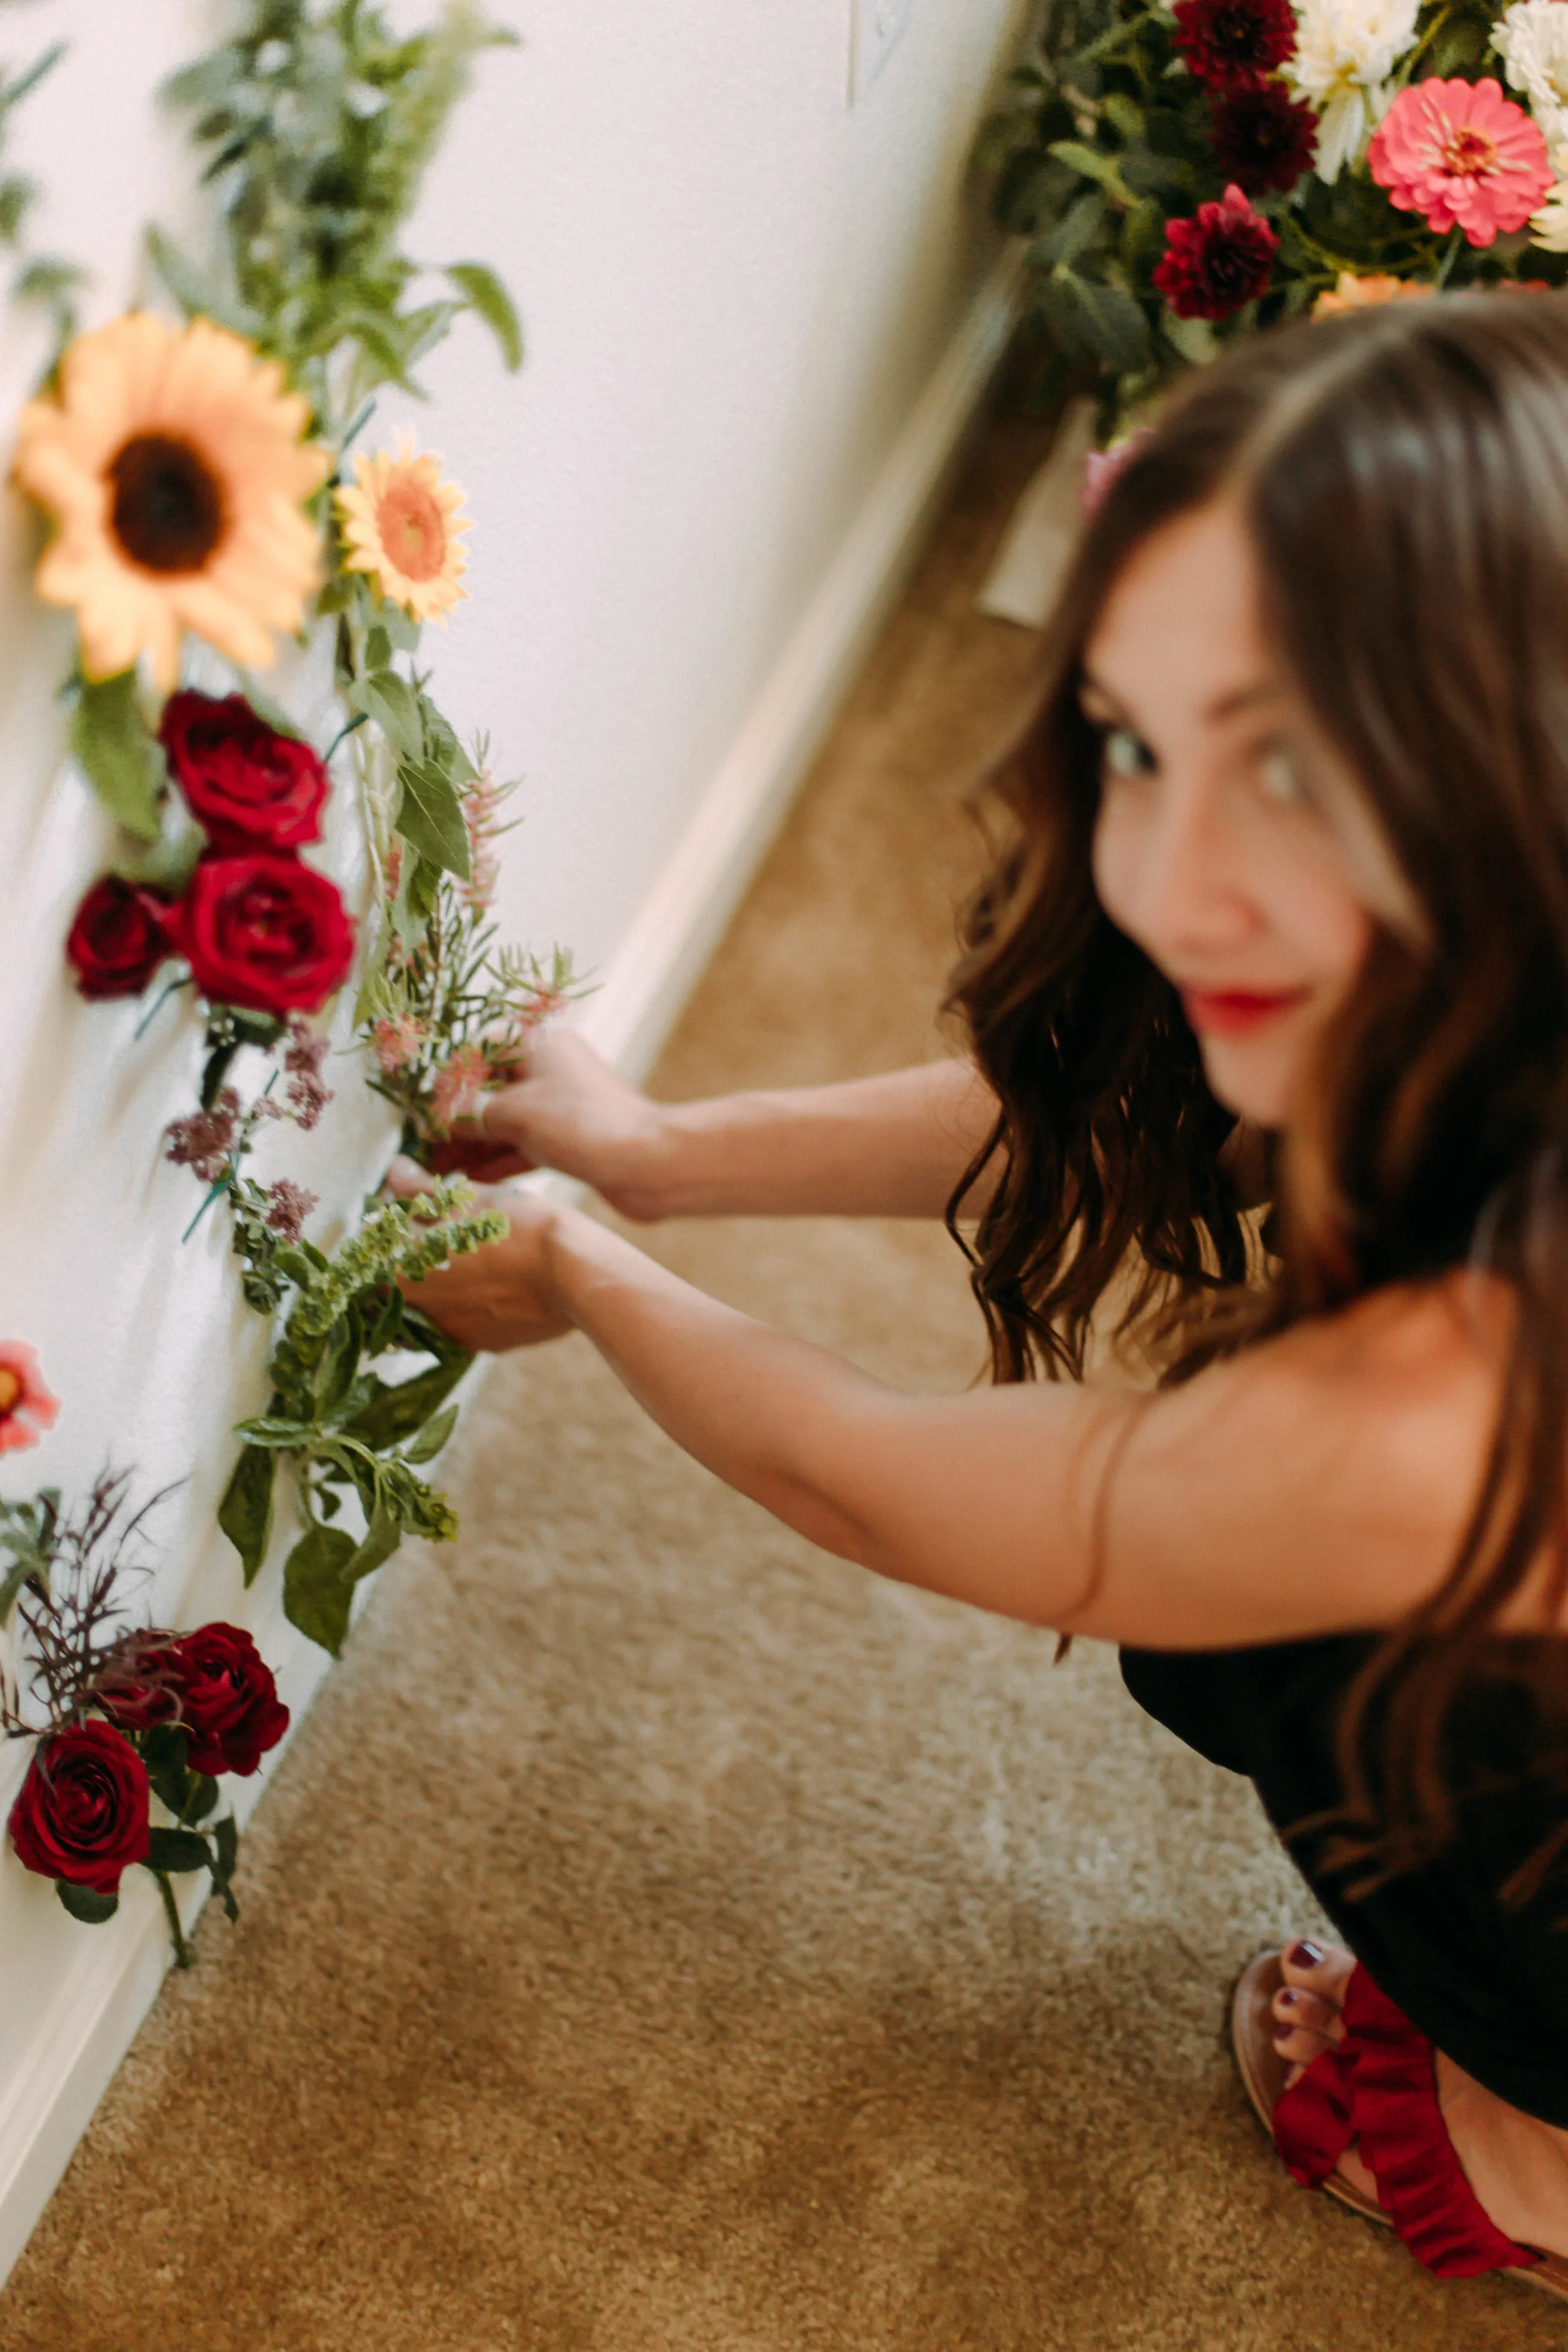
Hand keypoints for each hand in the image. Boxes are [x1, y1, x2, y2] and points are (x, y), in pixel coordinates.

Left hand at [386, 1159, 576, 1352]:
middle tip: (436, 1227)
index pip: (368, 1247)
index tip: (407, 1207)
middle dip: (406, 1254)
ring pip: (424, 1303)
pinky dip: (462, 1302)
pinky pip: (457, 1321)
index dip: (384, 1222)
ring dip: (433, 1281)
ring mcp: (448, 1332)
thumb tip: (394, 1172)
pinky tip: (489, 1280)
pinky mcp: (479, 1344)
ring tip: (464, 1255)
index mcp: (401, 1269)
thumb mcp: (467, 1198)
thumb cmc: (517, 1227)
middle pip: (393, 1279)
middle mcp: (416, 1309)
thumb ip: (421, 1190)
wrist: (574, 1275)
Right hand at [436, 1027, 669, 1214]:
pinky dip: (498, 1159)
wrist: (650, 1164)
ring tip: (438, 1172)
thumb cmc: (581, 1124)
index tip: (424, 1110)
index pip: (478, 1048)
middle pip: (489, 1087)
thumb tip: (435, 1117)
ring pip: (505, 1119)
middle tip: (424, 1149)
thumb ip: (467, 1112)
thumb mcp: (511, 1113)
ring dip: (473, 1144)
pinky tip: (469, 1181)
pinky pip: (524, 1144)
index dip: (448, 1078)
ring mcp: (562, 1103)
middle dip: (455, 1119)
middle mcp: (550, 1066)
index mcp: (538, 1041)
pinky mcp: (572, 1137)